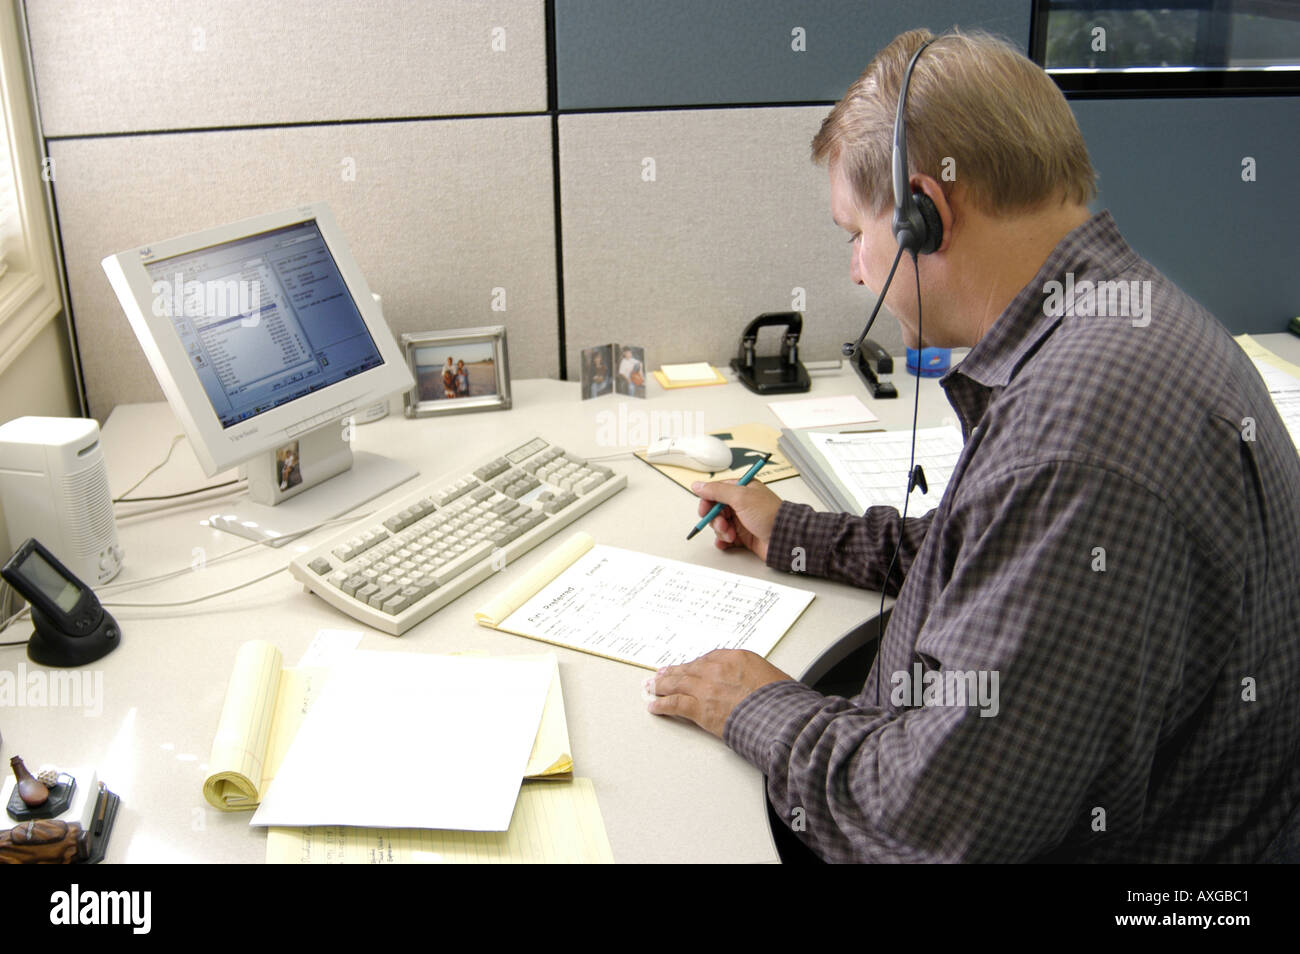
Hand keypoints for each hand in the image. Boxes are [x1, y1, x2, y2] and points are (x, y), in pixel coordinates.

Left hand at [646, 649, 792, 737]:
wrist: (778, 716)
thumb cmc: (780, 700)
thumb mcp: (772, 676)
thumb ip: (755, 676)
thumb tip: (752, 685)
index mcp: (736, 657)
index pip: (708, 659)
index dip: (694, 665)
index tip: (688, 668)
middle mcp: (717, 669)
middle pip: (689, 669)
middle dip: (673, 672)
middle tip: (662, 674)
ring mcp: (706, 688)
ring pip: (677, 683)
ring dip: (662, 685)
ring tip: (652, 686)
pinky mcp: (700, 708)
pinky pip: (675, 704)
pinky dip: (662, 705)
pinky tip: (654, 705)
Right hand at [692, 477, 780, 560]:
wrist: (784, 538)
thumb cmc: (769, 515)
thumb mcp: (741, 497)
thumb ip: (717, 491)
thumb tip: (698, 486)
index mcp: (743, 489)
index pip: (717, 491)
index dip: (708, 501)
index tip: (705, 510)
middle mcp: (742, 503)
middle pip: (716, 509)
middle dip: (715, 519)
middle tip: (721, 524)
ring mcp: (743, 520)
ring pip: (720, 524)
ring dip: (721, 531)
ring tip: (730, 535)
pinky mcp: (744, 536)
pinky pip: (726, 538)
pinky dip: (723, 541)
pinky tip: (726, 543)